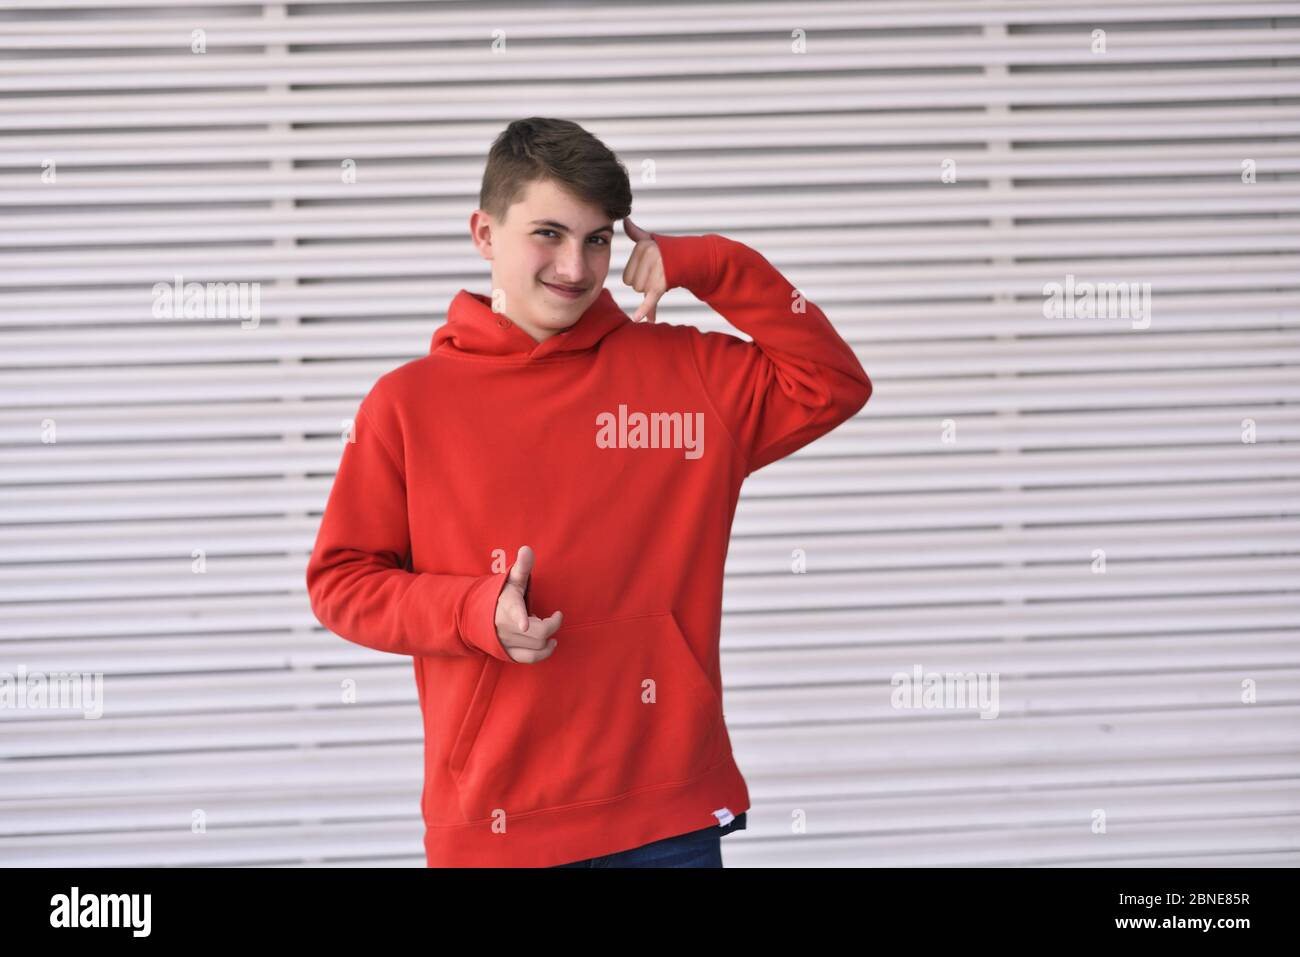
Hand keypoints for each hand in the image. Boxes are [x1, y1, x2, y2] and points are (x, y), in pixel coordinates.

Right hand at [494, 545, 562, 662]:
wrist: (478, 617)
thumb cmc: (501, 596)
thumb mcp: (511, 580)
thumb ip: (522, 567)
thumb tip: (527, 549)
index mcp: (507, 606)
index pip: (514, 612)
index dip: (519, 619)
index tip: (524, 625)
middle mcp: (505, 627)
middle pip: (538, 633)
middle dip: (552, 625)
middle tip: (555, 617)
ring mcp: (506, 642)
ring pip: (537, 646)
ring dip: (549, 638)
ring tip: (549, 629)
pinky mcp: (508, 653)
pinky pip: (530, 658)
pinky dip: (544, 653)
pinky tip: (550, 644)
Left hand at [621, 217, 667, 323]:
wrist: (696, 258)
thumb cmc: (670, 252)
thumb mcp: (652, 240)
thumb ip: (636, 234)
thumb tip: (625, 221)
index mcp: (641, 246)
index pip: (627, 277)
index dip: (639, 279)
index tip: (652, 270)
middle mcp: (648, 254)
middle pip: (634, 286)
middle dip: (645, 285)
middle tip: (659, 275)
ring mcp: (656, 268)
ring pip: (642, 292)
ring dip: (653, 291)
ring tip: (665, 278)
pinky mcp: (664, 281)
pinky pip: (650, 299)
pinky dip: (645, 310)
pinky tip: (637, 319)